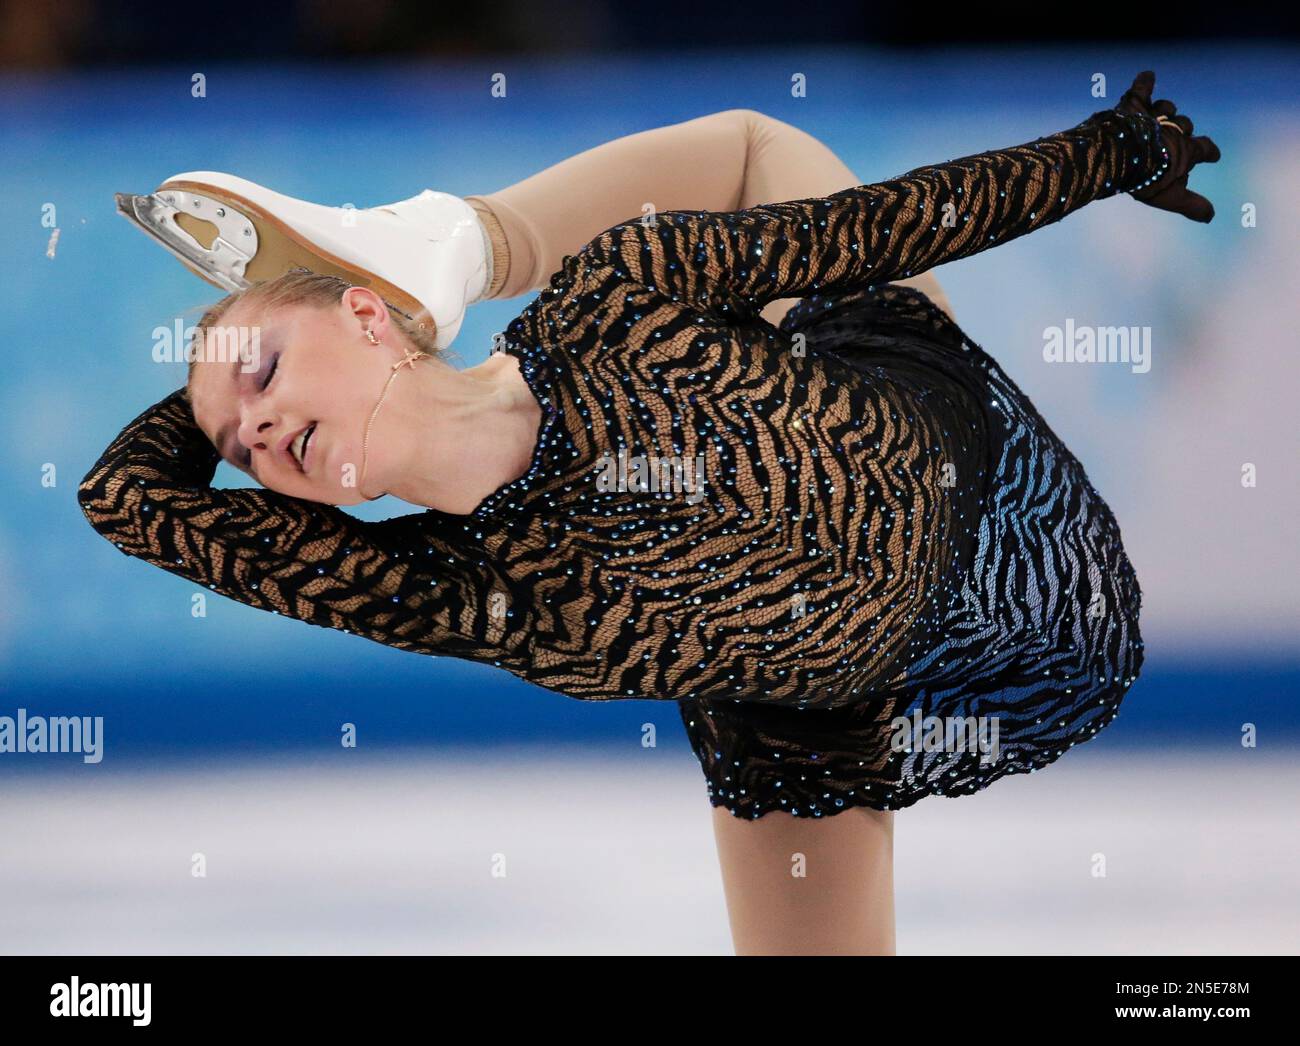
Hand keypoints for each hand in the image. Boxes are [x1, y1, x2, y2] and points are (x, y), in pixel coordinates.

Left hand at [1116, 70, 1220, 222]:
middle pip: (1183, 126)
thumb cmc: (1147, 178)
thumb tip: (1211, 216)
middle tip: (1175, 137)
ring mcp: (1153, 116)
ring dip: (1165, 110)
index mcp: (1185, 150)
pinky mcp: (1133, 106)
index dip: (1210, 152)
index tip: (1214, 155)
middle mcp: (1172, 129)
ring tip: (1160, 113)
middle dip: (1181, 130)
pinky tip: (1147, 75)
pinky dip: (1144, 82)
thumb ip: (1191, 204)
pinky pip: (1140, 90)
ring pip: (1165, 108)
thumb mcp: (1170, 196)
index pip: (1204, 149)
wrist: (1121, 155)